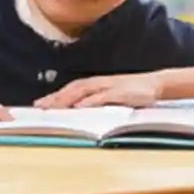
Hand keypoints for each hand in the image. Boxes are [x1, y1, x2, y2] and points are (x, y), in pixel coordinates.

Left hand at [34, 72, 162, 108]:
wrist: (154, 83)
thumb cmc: (131, 91)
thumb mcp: (111, 97)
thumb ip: (96, 102)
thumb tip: (78, 110)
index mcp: (94, 85)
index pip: (70, 90)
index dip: (54, 97)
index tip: (38, 106)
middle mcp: (98, 83)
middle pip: (72, 89)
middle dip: (55, 98)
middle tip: (40, 108)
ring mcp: (108, 86)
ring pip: (82, 91)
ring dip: (67, 98)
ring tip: (53, 107)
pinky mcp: (119, 92)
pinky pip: (102, 97)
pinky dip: (90, 101)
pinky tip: (80, 107)